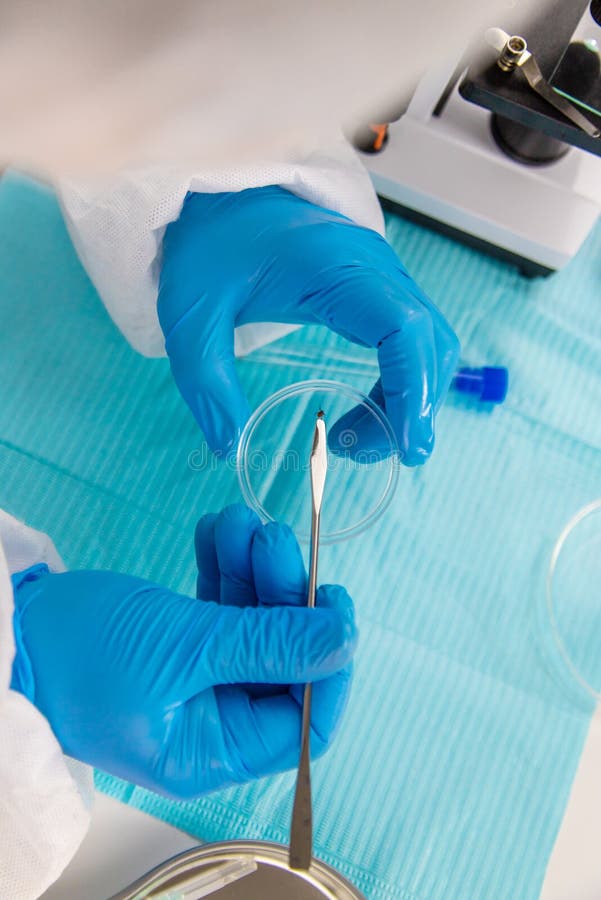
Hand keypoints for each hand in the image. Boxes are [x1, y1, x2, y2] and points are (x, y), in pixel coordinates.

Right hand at [10, 505, 355, 798]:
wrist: (7, 630)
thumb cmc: (79, 653)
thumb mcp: (183, 647)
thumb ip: (268, 642)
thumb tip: (345, 639)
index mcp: (214, 749)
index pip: (305, 722)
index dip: (330, 664)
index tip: (331, 600)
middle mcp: (212, 720)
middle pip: (280, 658)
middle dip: (281, 593)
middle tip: (270, 536)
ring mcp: (196, 678)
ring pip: (252, 622)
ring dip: (252, 569)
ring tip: (237, 521)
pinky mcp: (180, 644)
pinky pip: (219, 606)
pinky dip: (222, 568)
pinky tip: (213, 531)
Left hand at [158, 186, 458, 462]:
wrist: (219, 192)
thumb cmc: (209, 241)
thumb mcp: (192, 314)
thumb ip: (207, 382)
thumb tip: (226, 446)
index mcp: (335, 268)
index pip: (402, 328)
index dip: (412, 389)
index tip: (404, 442)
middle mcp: (373, 267)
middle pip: (430, 341)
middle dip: (414, 405)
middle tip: (369, 454)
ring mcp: (380, 275)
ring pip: (428, 341)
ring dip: (410, 397)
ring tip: (358, 441)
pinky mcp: (375, 286)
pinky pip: (410, 337)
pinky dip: (401, 380)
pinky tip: (367, 411)